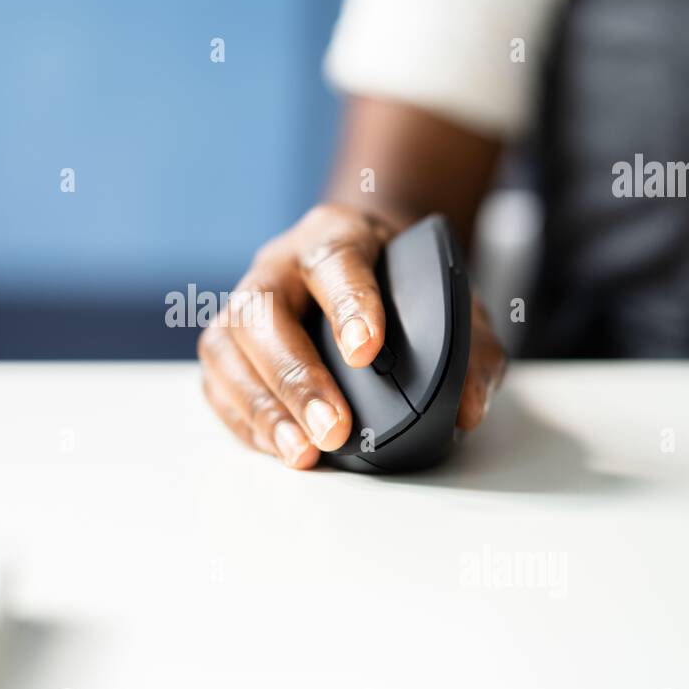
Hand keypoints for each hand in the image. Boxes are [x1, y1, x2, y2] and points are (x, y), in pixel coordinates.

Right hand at [199, 203, 506, 468]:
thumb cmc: (400, 280)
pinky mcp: (227, 342)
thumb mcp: (451, 297)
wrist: (358, 259)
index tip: (367, 352)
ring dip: (262, 406)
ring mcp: (243, 300)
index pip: (334, 262)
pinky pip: (218, 380)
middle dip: (297, 376)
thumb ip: (471, 346)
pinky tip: (279, 447)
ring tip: (303, 453)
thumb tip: (469, 407)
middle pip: (264, 311)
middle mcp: (278, 263)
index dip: (348, 305)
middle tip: (334, 430)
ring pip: (227, 346)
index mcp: (335, 234)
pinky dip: (245, 419)